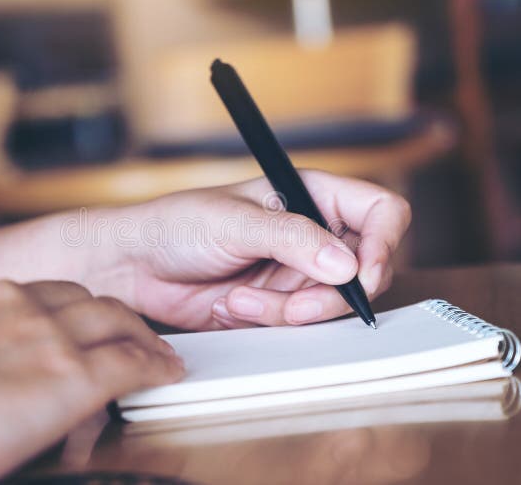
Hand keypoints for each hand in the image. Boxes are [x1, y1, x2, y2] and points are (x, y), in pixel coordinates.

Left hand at [109, 171, 410, 328]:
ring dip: (287, 311)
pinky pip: (300, 325)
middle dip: (328, 295)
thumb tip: (348, 263)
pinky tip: (232, 307)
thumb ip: (293, 238)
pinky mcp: (279, 304)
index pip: (380, 212)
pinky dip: (268, 322)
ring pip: (331, 304)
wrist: (136, 266)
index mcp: (311, 195)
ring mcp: (297, 272)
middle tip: (291, 305)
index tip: (363, 273)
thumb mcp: (235, 222)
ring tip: (240, 299)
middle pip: (365, 269)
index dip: (384, 242)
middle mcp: (313, 234)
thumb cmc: (178, 224)